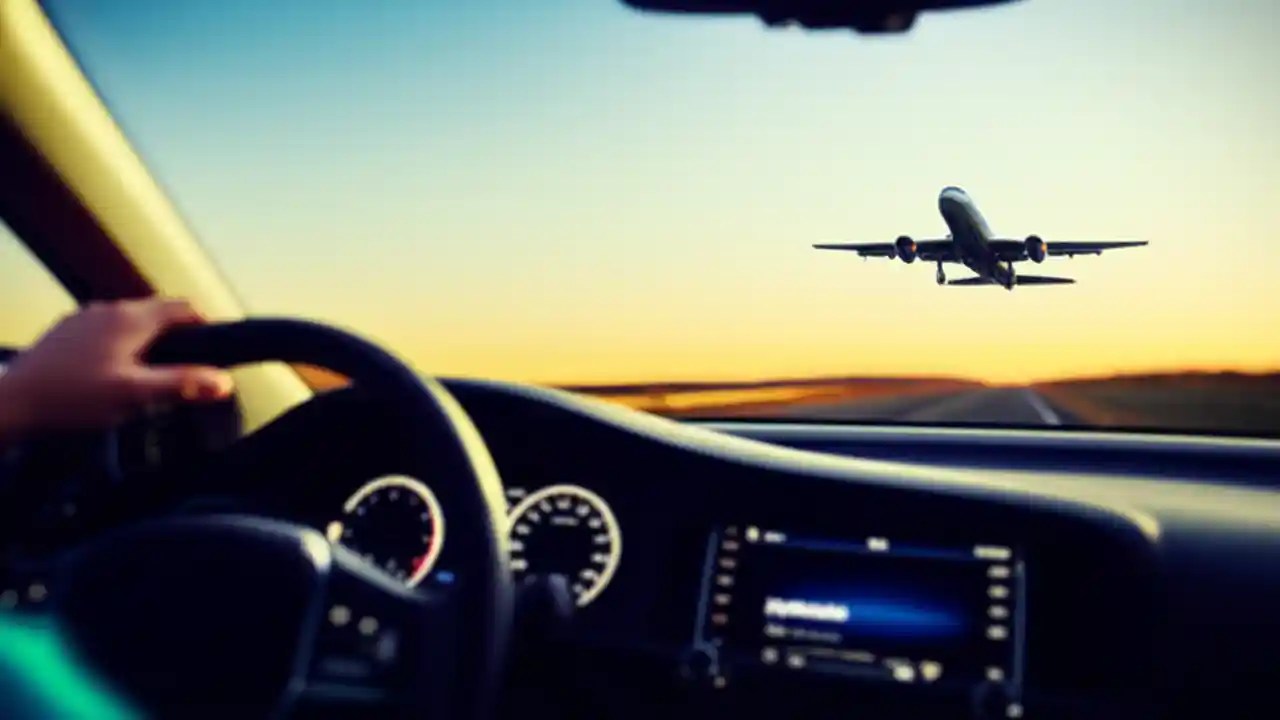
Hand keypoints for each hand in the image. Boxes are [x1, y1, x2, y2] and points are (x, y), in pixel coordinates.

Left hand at [0, 298, 233, 443]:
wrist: (10, 404)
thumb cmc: (72, 399)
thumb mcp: (134, 395)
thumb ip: (182, 384)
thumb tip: (225, 381)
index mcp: (131, 319)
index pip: (183, 308)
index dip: (205, 325)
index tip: (217, 348)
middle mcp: (108, 309)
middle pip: (157, 311)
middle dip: (179, 333)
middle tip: (190, 365)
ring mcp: (83, 318)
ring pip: (130, 320)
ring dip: (149, 338)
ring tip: (154, 370)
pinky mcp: (65, 332)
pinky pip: (106, 329)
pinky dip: (121, 344)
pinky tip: (114, 371)